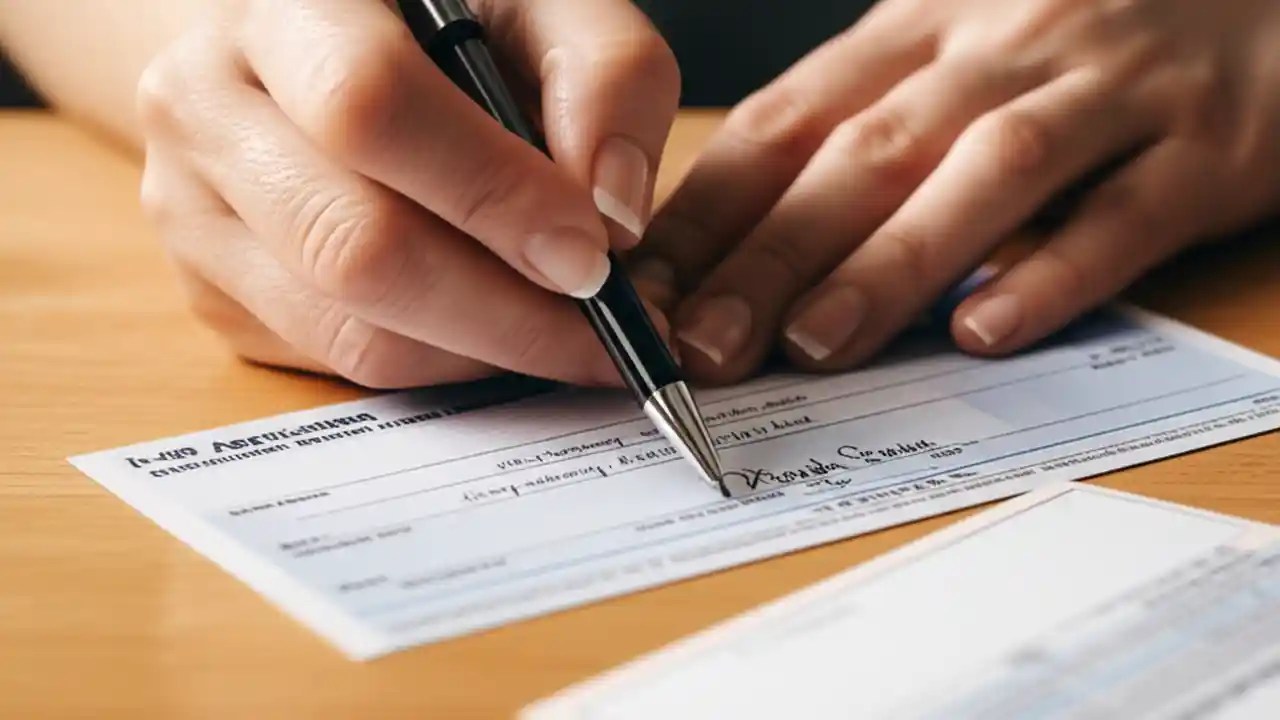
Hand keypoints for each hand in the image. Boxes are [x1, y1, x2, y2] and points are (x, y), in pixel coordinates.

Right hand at [137, 0, 677, 387]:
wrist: (300, 45)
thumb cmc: (437, 18)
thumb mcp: (535, 5)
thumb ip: (604, 75)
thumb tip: (615, 215)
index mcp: (282, 2)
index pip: (371, 109)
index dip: (495, 196)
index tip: (594, 257)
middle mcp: (206, 106)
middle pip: (354, 247)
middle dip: (507, 314)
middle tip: (608, 337)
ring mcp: (190, 211)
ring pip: (350, 330)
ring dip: (484, 353)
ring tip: (566, 338)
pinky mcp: (212, 291)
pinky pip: (340, 363)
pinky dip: (442, 365)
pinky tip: (495, 329)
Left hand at [635, 0, 1279, 384]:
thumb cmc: (1075, 34)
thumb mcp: (952, 46)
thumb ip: (858, 126)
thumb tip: (733, 241)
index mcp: (919, 26)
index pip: (790, 120)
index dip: (711, 208)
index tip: (646, 289)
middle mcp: (1002, 46)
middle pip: (867, 152)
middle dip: (774, 253)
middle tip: (701, 343)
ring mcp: (1108, 90)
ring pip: (984, 174)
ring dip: (891, 264)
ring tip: (816, 346)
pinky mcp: (1206, 145)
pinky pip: (1124, 215)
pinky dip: (1052, 274)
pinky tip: (987, 330)